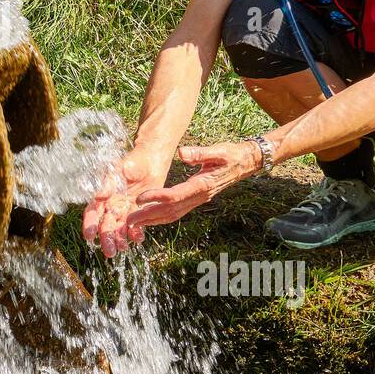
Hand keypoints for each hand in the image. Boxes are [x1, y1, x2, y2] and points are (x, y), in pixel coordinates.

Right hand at [82, 145, 169, 257]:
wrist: (151, 162)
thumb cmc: (132, 162)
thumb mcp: (118, 170)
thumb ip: (108, 183)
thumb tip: (98, 196)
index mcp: (102, 196)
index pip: (92, 213)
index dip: (90, 224)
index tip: (89, 236)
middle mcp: (111, 206)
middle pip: (106, 225)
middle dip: (106, 239)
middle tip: (109, 252)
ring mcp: (125, 211)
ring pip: (120, 229)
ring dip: (120, 240)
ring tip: (123, 249)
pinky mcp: (138, 213)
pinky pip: (136, 226)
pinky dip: (136, 233)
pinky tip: (138, 239)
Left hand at [122, 140, 263, 234]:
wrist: (246, 163)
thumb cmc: (231, 155)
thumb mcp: (218, 151)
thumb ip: (200, 153)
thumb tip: (182, 153)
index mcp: (202, 185)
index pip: (175, 196)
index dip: (156, 199)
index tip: (139, 200)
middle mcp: (199, 197)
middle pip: (170, 211)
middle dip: (148, 216)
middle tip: (128, 220)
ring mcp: (198, 200)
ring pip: (173, 215)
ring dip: (153, 220)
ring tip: (134, 223)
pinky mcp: (196, 200)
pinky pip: (177, 212)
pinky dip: (162, 217)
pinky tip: (150, 218)